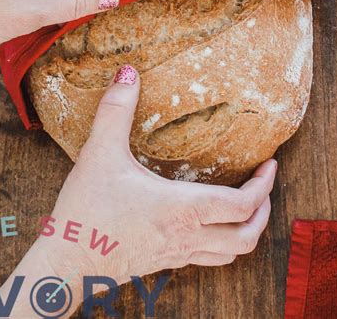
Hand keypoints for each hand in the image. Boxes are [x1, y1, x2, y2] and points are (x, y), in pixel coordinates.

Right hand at [0, 67, 276, 317]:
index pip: (241, 204)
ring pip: (230, 253)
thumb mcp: (99, 153)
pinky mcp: (161, 263)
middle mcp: (185, 236)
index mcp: (181, 210)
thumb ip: (115, 110)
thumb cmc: (86, 211)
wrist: (64, 263)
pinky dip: (221, 243)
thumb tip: (128, 72)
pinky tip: (205, 225)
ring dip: (246, 231)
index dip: (264, 185)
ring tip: (246, 208)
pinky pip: (206, 259)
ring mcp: (175, 255)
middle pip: (246, 235)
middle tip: (264, 187)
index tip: (272, 164)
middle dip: (263, 211)